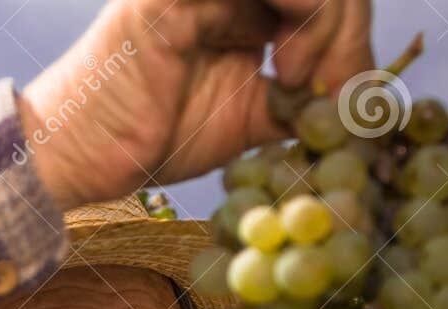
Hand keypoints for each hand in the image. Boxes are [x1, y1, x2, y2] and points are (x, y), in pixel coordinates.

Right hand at [19, 0, 372, 210]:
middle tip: (339, 89)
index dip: (351, 35)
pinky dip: (303, 13)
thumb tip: (364, 103)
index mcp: (241, 0)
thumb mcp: (248, 116)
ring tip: (304, 79)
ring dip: (330, 24)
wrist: (84, 154)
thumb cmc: (153, 135)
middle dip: (350, 31)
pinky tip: (286, 66)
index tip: (348, 95)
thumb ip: (300, 101)